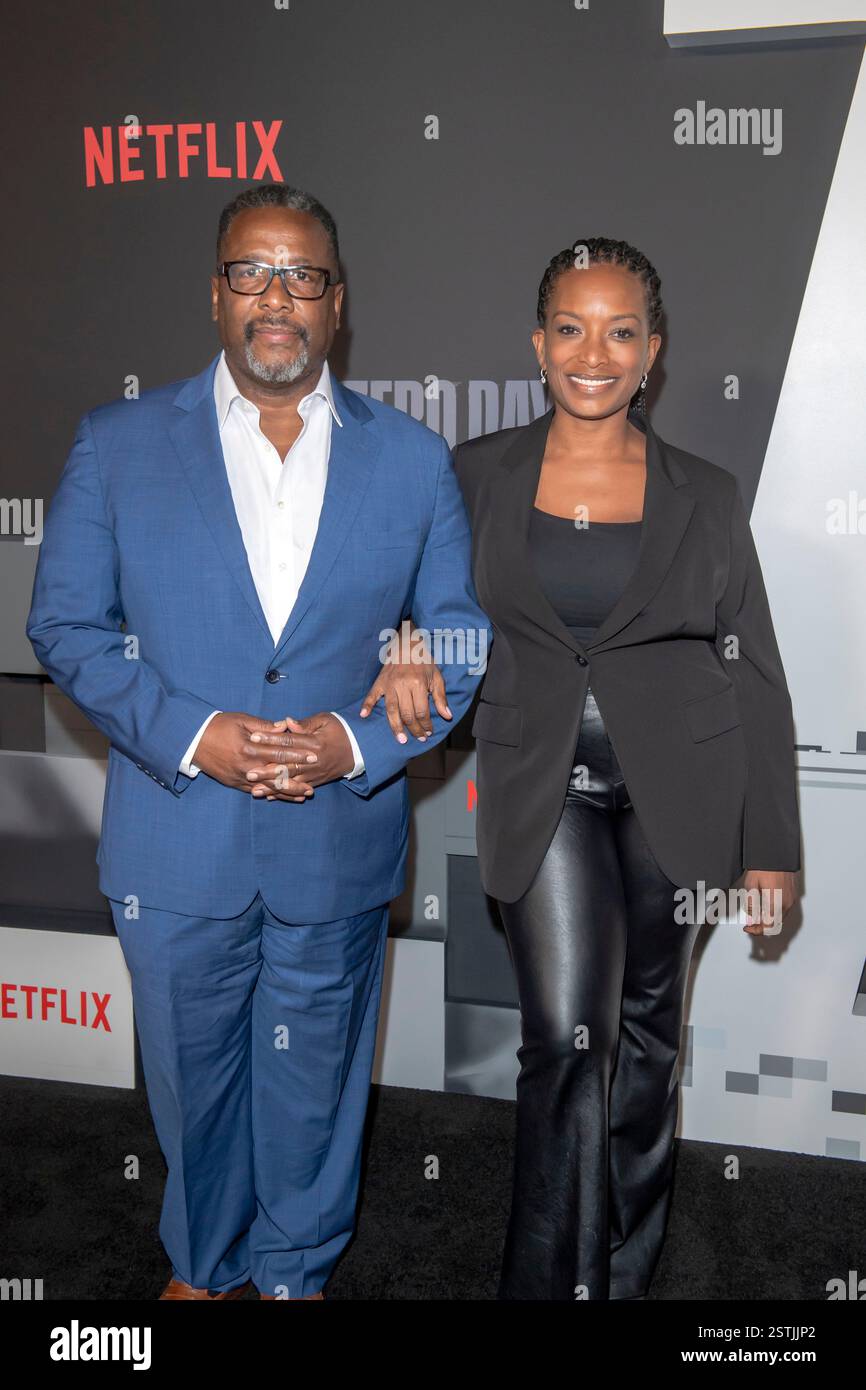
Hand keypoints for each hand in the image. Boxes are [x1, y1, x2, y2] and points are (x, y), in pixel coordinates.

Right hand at [191, 711, 317, 800]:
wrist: (192, 740)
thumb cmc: (218, 726)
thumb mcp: (241, 720)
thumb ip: (264, 726)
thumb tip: (285, 726)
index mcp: (249, 747)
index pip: (279, 753)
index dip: (297, 755)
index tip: (313, 756)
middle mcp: (246, 766)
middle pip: (276, 774)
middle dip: (297, 778)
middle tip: (314, 783)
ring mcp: (239, 777)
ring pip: (268, 787)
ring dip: (287, 791)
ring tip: (304, 794)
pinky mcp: (234, 783)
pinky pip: (256, 791)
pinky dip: (271, 795)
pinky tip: (283, 797)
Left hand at [245, 711, 354, 797]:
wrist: (361, 749)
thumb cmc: (341, 730)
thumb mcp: (325, 721)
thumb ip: (305, 724)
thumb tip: (286, 722)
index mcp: (315, 743)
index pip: (288, 741)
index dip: (270, 739)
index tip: (253, 738)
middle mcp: (314, 761)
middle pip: (287, 766)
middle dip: (266, 770)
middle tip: (248, 771)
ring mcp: (315, 773)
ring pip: (290, 781)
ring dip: (272, 786)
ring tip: (254, 789)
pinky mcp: (316, 781)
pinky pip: (297, 789)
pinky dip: (283, 794)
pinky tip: (269, 796)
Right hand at [358, 621, 450, 742]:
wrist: (408, 643)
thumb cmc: (424, 661)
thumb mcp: (436, 676)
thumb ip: (440, 697)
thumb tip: (447, 716)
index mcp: (418, 684)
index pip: (422, 711)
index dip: (426, 724)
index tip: (429, 732)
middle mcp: (402, 685)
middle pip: (407, 714)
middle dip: (414, 729)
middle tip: (419, 738)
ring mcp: (389, 684)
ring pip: (391, 710)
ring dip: (396, 727)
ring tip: (400, 739)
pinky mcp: (380, 682)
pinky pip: (372, 695)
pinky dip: (367, 705)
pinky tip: (363, 716)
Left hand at [741, 870, 797, 933]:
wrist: (775, 854)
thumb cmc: (764, 867)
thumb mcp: (751, 886)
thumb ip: (751, 905)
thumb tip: (751, 916)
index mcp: (775, 903)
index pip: (767, 926)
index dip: (756, 930)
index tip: (748, 928)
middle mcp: (786, 903)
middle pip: (775, 924)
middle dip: (762, 927)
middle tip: (751, 924)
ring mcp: (791, 899)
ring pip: (781, 918)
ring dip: (769, 920)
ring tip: (757, 916)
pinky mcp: (793, 895)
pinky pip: (785, 910)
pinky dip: (775, 914)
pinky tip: (766, 909)